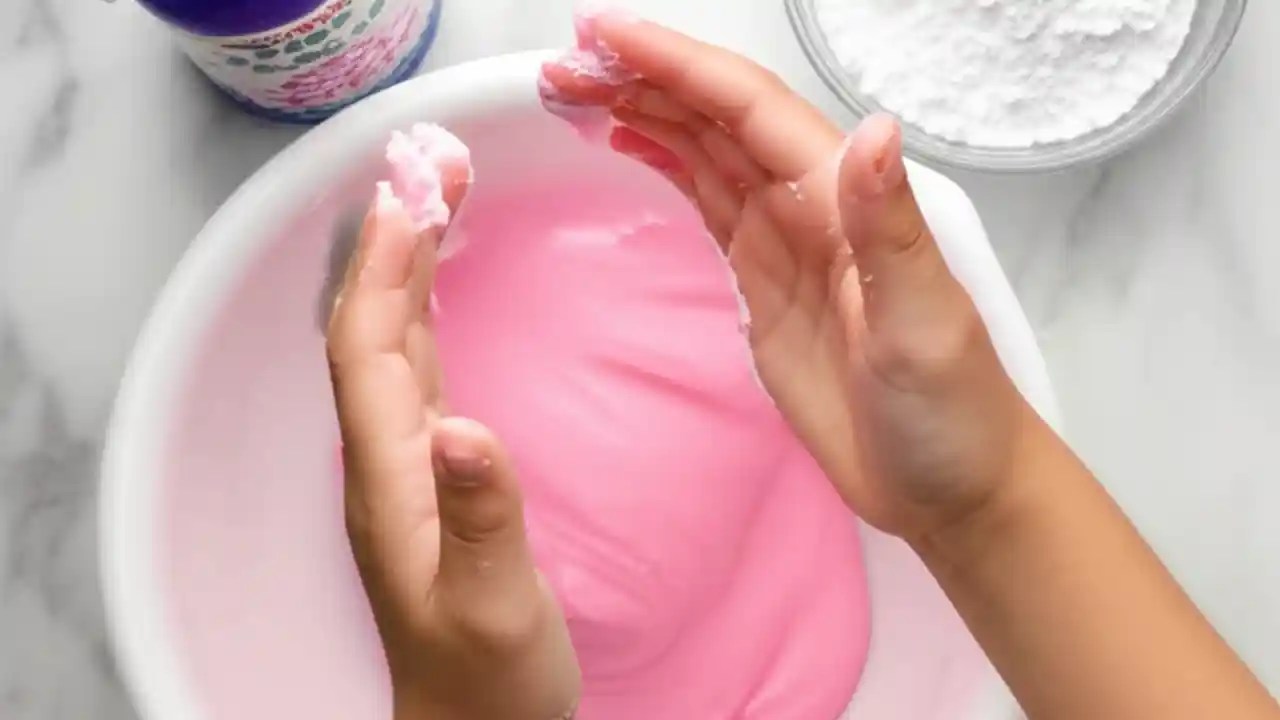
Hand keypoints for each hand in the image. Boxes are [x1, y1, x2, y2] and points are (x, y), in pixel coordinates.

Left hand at [326, 181, 580, 718]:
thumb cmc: (488, 681)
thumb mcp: (494, 605)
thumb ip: (482, 518)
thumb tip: (464, 426)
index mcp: (391, 483)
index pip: (369, 353)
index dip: (383, 271)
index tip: (410, 195)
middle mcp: (386, 465)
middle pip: (373, 334)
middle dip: (396, 247)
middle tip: (434, 169)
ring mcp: (406, 471)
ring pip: (394, 348)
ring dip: (410, 273)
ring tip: (440, 206)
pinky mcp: (433, 480)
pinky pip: (418, 375)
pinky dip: (427, 318)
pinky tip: (440, 299)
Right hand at [543, 16, 1044, 541]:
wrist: (949, 485)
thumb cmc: (950, 412)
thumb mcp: (924, 324)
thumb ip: (892, 229)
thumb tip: (872, 133)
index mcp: (844, 197)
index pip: (750, 107)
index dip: (678, 64)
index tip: (607, 36)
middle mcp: (811, 201)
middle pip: (716, 115)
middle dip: (642, 78)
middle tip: (564, 62)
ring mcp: (783, 237)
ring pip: (705, 149)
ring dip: (644, 109)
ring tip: (574, 88)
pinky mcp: (763, 277)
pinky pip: (707, 198)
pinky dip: (664, 161)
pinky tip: (629, 140)